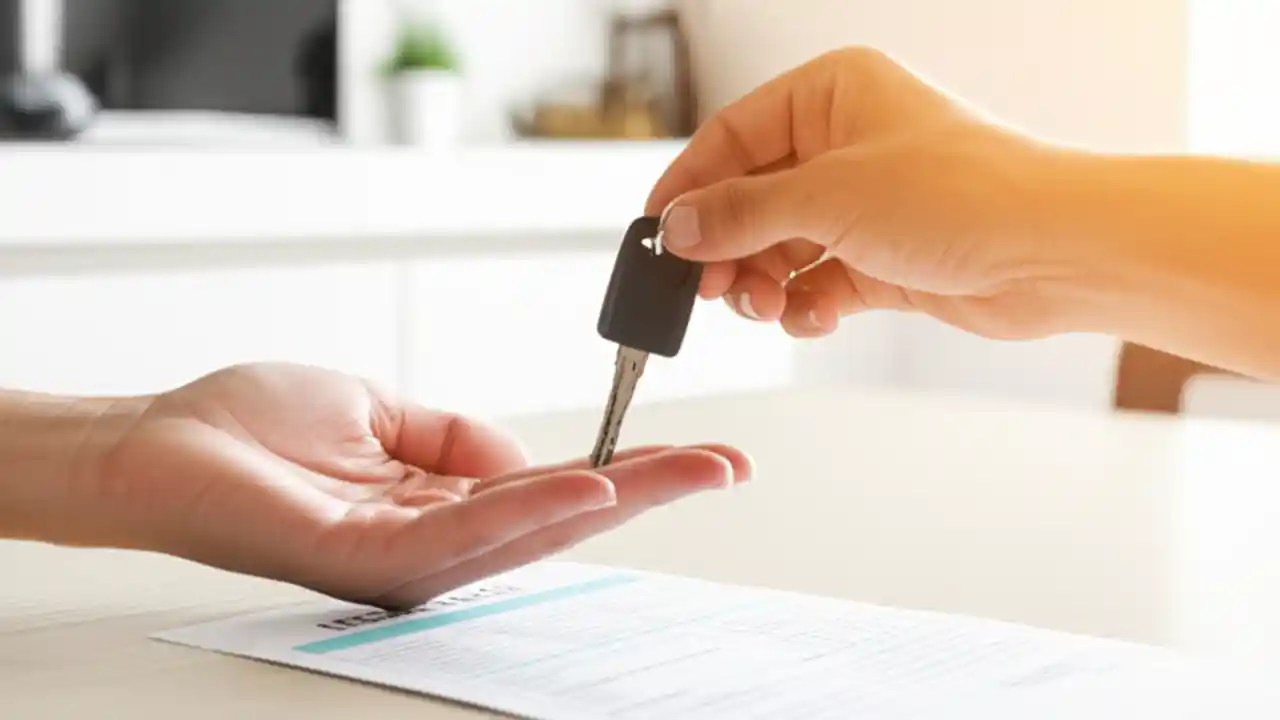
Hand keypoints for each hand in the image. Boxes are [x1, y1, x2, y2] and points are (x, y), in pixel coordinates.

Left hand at [87, 363, 748, 607]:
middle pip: (560, 519)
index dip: (629, 470)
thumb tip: (525, 455)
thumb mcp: (383, 409)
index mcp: (443, 504)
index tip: (696, 450)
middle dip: (650, 491)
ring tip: (684, 471)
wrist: (160, 441)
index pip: (553, 490)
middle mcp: (435, 540)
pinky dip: (529, 514)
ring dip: (613, 502)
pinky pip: (460, 539)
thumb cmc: (255, 428)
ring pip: (528, 534)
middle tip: (726, 466)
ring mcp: (404, 554)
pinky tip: (584, 491)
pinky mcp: (365, 555)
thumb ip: (458, 435)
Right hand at [647, 47, 1089, 340]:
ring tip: (767, 306)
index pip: (732, 136)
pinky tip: (813, 316)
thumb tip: (675, 228)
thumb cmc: (960, 193)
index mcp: (832, 93)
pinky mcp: (885, 257)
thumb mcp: (827, 195)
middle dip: (728, 246)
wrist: (1056, 253)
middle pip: (751, 197)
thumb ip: (740, 213)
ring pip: (780, 245)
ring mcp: (866, 203)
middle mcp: (847, 142)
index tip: (657, 235)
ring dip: (764, 282)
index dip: (689, 186)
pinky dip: (806, 304)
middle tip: (708, 286)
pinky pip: (819, 281)